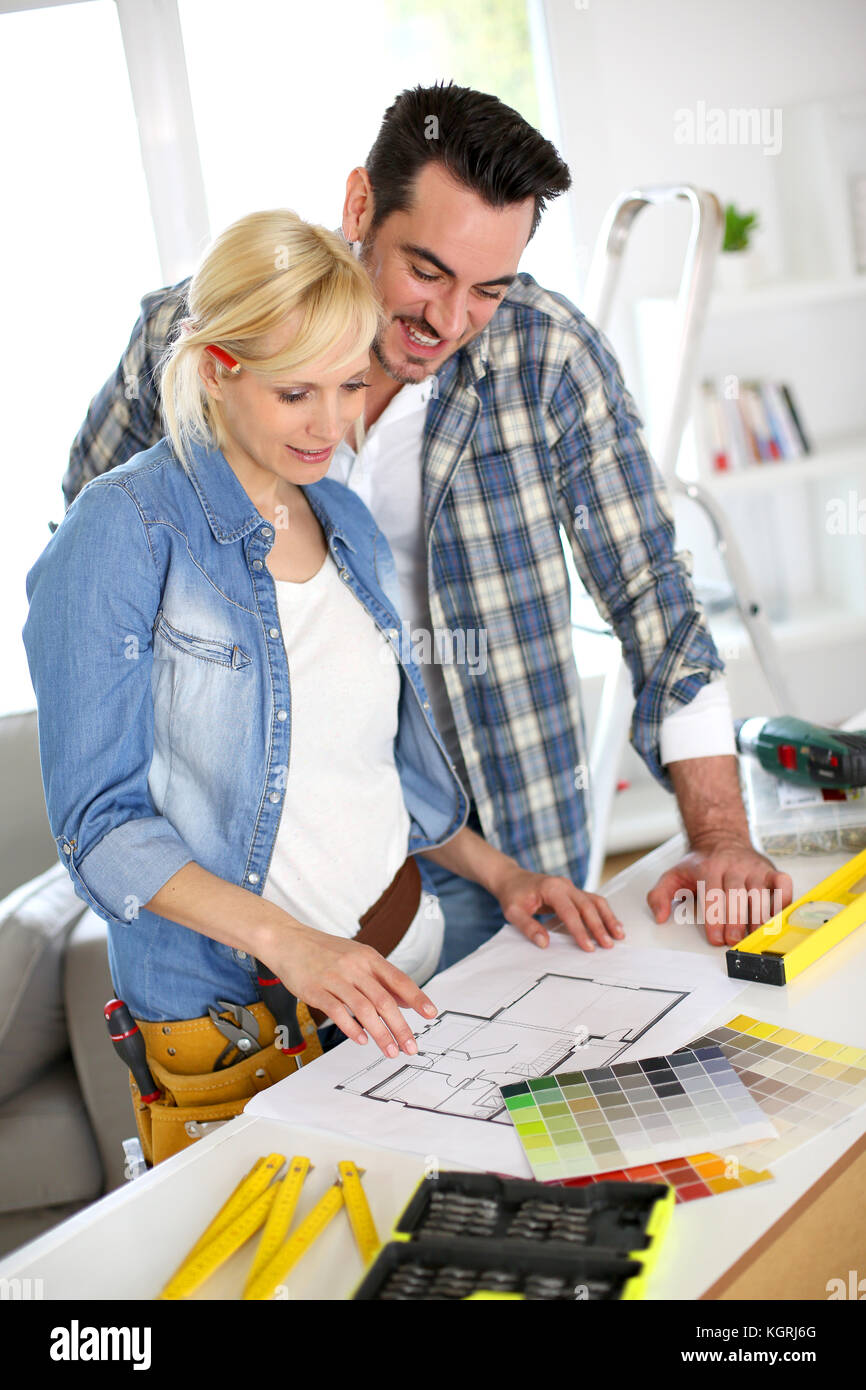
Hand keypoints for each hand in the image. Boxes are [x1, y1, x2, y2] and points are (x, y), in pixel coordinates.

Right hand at [259, 922, 436, 1057]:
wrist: (288, 941)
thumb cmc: (325, 951)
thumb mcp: (358, 957)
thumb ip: (382, 978)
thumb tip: (409, 1000)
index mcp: (368, 957)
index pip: (399, 979)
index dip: (417, 997)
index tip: (430, 1013)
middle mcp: (354, 966)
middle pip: (384, 1000)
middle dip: (400, 1027)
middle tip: (411, 1047)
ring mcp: (335, 978)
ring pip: (364, 1010)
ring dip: (380, 1034)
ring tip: (390, 1051)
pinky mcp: (316, 990)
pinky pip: (338, 1012)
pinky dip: (352, 1029)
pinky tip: (362, 1040)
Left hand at [493, 865, 624, 951]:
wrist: (512, 878)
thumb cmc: (512, 894)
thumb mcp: (513, 912)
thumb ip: (528, 927)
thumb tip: (544, 942)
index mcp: (551, 888)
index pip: (569, 912)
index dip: (580, 931)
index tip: (588, 947)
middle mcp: (564, 885)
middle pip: (587, 906)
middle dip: (599, 926)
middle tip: (608, 944)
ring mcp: (570, 887)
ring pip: (595, 901)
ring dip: (608, 918)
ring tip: (618, 935)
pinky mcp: (573, 892)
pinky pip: (592, 901)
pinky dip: (603, 913)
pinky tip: (611, 925)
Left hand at [647, 837, 792, 946]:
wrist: (720, 838)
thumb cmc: (700, 863)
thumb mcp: (673, 875)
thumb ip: (659, 895)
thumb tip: (660, 916)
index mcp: (709, 867)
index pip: (713, 894)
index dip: (715, 918)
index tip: (715, 938)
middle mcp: (733, 865)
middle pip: (737, 895)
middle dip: (736, 922)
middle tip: (733, 941)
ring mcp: (754, 868)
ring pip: (761, 893)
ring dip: (759, 918)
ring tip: (754, 937)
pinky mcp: (771, 871)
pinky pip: (782, 885)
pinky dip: (783, 901)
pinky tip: (777, 918)